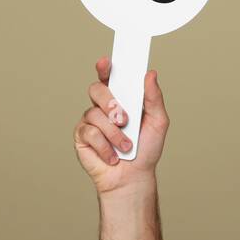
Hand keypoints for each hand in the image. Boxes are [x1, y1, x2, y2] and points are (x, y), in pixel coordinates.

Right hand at [73, 57, 169, 196]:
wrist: (133, 177)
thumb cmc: (146, 149)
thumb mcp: (158, 122)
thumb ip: (154, 97)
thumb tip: (150, 74)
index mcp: (121, 98)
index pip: (109, 77)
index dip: (104, 67)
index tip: (106, 62)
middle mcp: (103, 107)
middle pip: (96, 89)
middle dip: (110, 102)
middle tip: (124, 119)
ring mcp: (90, 121)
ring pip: (94, 114)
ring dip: (114, 133)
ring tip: (126, 146)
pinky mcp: (82, 137)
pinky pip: (90, 133)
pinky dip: (105, 146)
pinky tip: (113, 156)